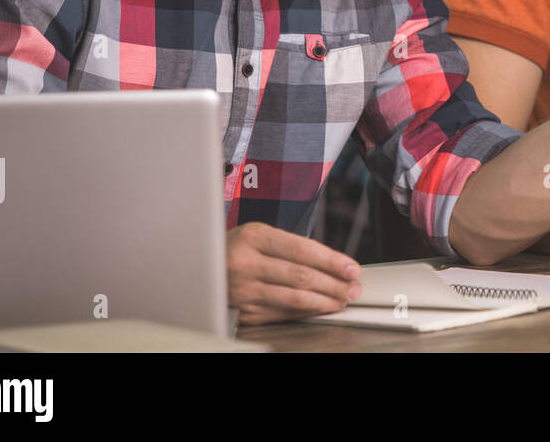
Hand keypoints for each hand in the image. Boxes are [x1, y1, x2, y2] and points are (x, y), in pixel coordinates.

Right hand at [226, 221, 361, 324]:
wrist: (196, 267)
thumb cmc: (236, 248)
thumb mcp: (259, 235)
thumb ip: (293, 247)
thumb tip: (334, 265)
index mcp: (254, 236)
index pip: (303, 249)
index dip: (332, 260)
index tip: (352, 268)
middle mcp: (246, 263)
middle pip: (301, 276)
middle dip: (334, 284)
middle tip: (353, 288)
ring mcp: (242, 291)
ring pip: (294, 299)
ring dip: (325, 301)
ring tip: (343, 299)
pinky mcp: (243, 313)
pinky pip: (283, 314)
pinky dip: (307, 312)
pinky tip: (320, 309)